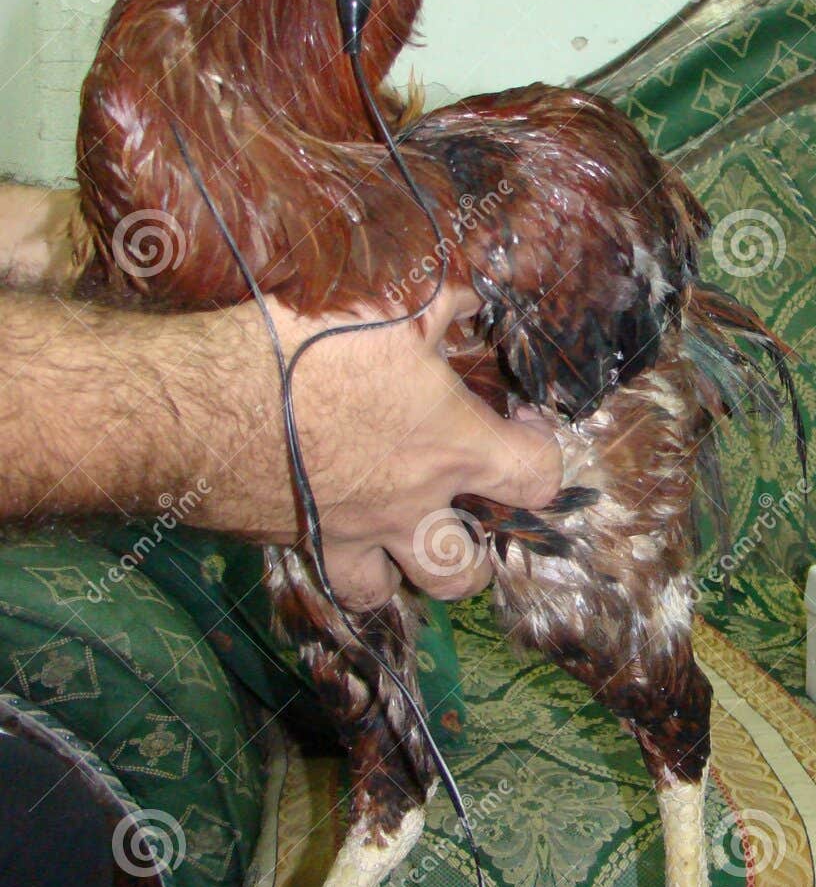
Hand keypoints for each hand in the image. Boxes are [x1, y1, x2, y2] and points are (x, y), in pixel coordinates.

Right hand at [275, 289, 562, 608]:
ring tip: (399, 539)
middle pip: (466, 572)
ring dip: (404, 571)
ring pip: (393, 592)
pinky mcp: (295, 543)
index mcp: (451, 447)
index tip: (521, 426)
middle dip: (476, 554)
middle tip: (462, 513)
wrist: (201, 401)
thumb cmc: (307, 349)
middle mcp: (409, 506)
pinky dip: (338, 561)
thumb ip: (445, 300)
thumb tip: (475, 294)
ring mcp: (349, 535)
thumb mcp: (391, 301)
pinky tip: (331, 525)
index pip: (536, 477)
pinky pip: (326, 578)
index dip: (543, 454)